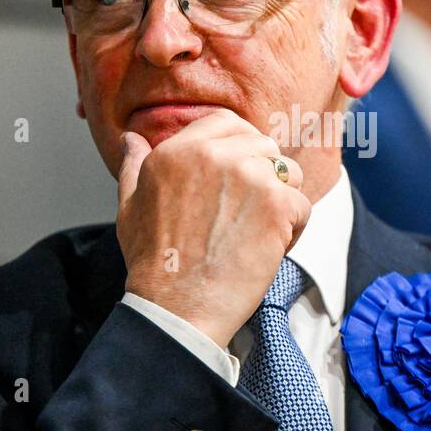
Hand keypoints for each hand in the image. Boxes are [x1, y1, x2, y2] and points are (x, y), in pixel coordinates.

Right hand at [116, 109, 309, 347]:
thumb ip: (133, 165)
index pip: (228, 123)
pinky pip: (302, 204)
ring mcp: (248, 175)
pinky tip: (266, 250)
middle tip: (247, 214)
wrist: (177, 307)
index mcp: (176, 149)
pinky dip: (292, 231)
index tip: (242, 175)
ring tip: (256, 232)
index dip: (242, 145)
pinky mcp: (276, 203)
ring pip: (288, 172)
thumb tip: (130, 138)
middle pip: (263, 144)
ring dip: (281, 199)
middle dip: (264, 174)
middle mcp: (213, 153)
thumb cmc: (154, 263)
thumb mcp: (129, 206)